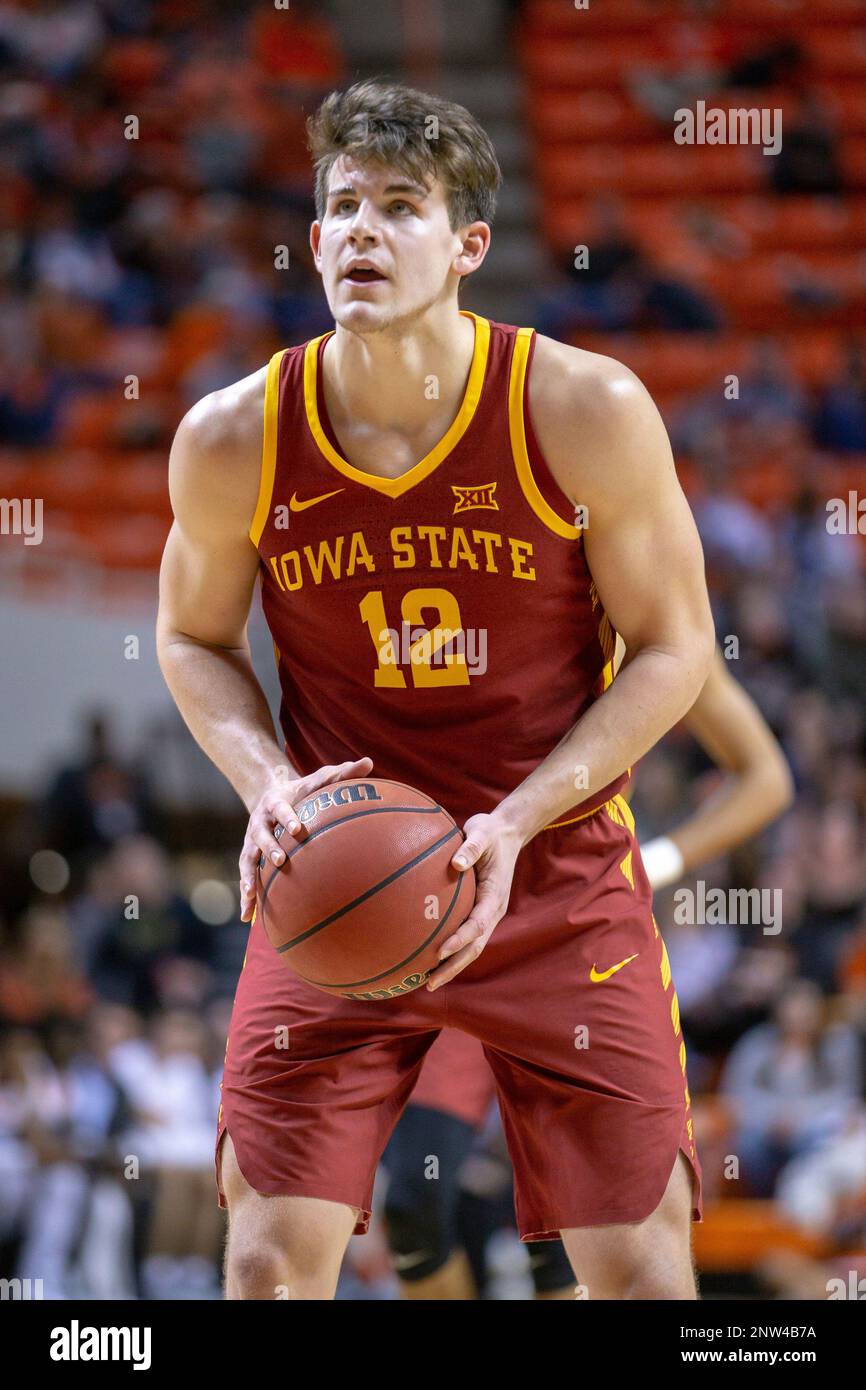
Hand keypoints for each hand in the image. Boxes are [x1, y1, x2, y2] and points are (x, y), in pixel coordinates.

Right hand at [239, 756, 373, 920]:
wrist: (269, 794)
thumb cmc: (302, 791)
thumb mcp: (318, 779)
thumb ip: (342, 773)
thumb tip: (369, 762)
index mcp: (276, 802)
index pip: (281, 808)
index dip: (288, 817)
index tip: (297, 828)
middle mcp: (260, 822)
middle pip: (260, 835)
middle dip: (268, 847)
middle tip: (278, 861)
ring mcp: (252, 841)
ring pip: (247, 859)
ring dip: (248, 877)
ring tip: (251, 895)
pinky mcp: (249, 856)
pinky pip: (247, 877)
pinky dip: (247, 897)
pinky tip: (249, 918)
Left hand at [426, 812, 523, 990]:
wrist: (508, 833)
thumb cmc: (490, 832)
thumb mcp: (482, 832)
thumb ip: (471, 847)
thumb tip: (455, 862)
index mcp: (495, 896)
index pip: (477, 925)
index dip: (459, 941)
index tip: (439, 952)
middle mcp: (492, 910)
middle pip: (474, 947)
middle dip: (453, 967)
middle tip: (428, 983)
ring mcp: (487, 913)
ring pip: (471, 947)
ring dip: (451, 966)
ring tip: (425, 981)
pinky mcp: (479, 911)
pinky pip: (465, 935)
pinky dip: (450, 950)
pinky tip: (427, 955)